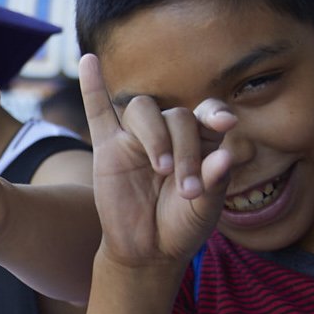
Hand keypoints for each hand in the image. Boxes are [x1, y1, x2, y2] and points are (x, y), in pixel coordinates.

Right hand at [77, 52, 234, 270]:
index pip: (207, 114)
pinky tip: (87, 61)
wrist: (147, 252)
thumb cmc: (181, 228)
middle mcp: (169, 132)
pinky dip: (92, 86)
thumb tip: (226, 154)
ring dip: (155, 135)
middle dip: (185, 150)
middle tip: (187, 189)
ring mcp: (136, 137)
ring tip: (160, 170)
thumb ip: (216, 183)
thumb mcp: (204, 211)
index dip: (215, 113)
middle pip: (177, 116)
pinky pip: (97, 110)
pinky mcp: (107, 147)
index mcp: (199, 142)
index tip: (224, 124)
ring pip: (143, 108)